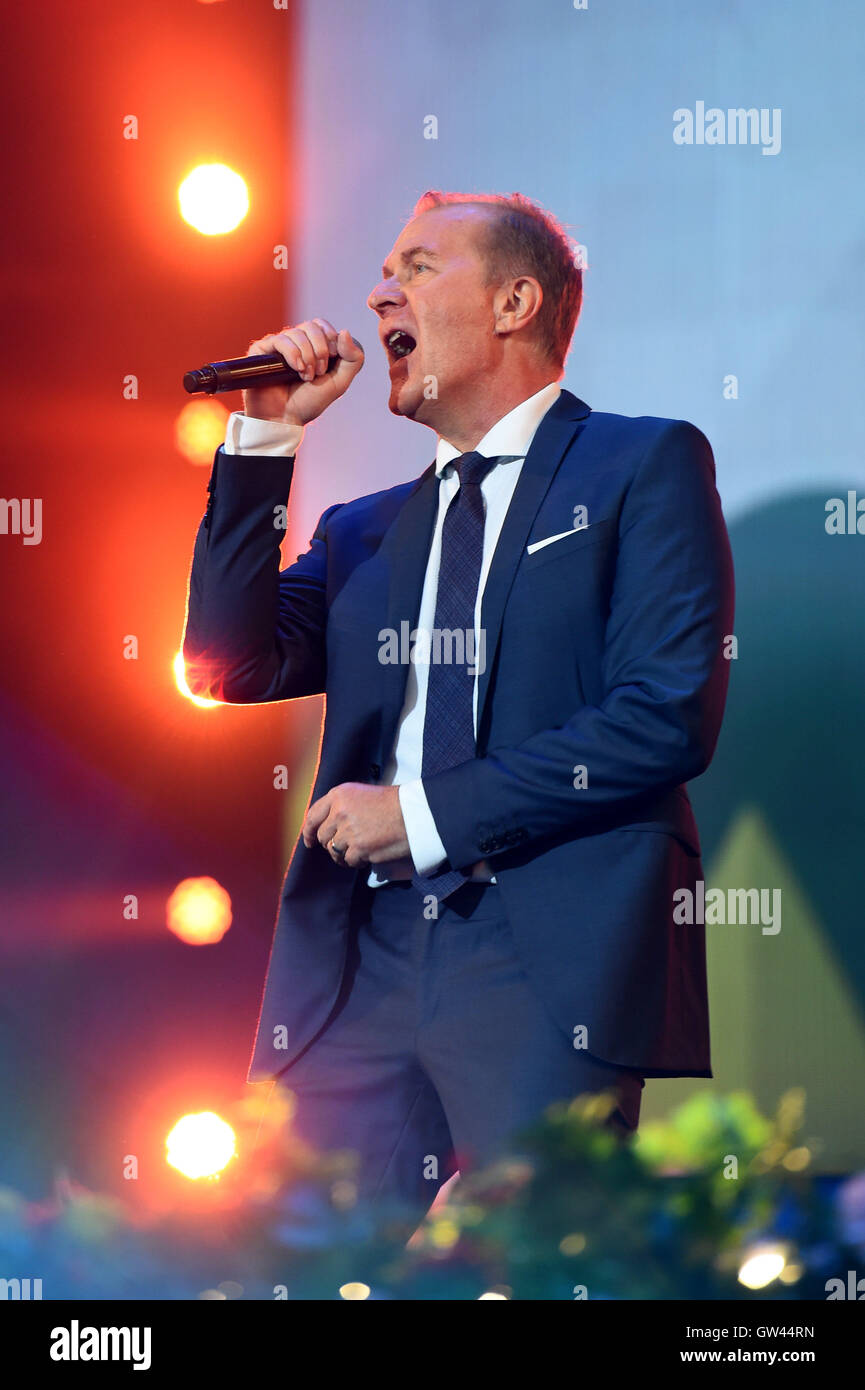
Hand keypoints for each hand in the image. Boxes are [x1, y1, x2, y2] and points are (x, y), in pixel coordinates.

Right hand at [242, 318, 363, 426]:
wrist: (285, 419)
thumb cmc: (309, 403)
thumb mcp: (340, 383)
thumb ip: (353, 359)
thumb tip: (345, 331)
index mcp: (312, 346)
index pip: (322, 325)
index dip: (330, 338)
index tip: (331, 359)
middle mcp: (295, 343)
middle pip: (311, 326)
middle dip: (320, 349)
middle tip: (319, 372)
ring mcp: (278, 346)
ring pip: (297, 332)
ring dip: (307, 356)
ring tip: (306, 376)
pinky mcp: (263, 350)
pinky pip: (281, 340)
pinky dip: (293, 354)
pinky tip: (296, 369)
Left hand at [302, 783, 409, 868]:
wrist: (414, 814)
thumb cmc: (394, 803)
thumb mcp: (362, 794)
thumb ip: (342, 806)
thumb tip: (329, 825)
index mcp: (339, 795)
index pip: (313, 815)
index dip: (308, 831)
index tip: (309, 840)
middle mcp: (339, 812)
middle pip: (322, 836)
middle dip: (331, 843)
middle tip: (344, 846)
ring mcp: (348, 831)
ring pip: (334, 851)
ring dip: (344, 854)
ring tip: (358, 850)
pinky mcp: (358, 848)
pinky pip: (348, 860)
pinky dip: (356, 861)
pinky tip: (367, 855)